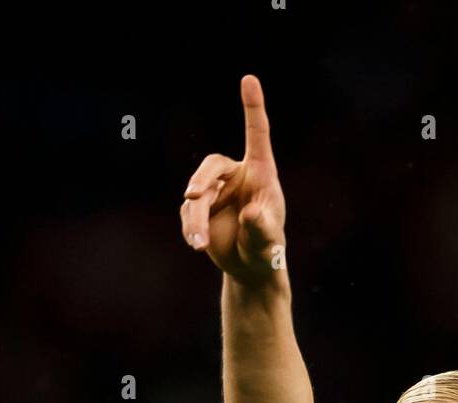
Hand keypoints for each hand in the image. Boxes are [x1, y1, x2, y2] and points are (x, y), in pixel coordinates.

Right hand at [179, 74, 286, 285]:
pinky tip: (197, 245)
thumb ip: (261, 228)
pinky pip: (189, 213)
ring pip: (196, 195)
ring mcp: (216, 191)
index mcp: (260, 173)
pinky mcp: (200, 208)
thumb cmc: (267, 249)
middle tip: (192, 196)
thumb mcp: (268, 243)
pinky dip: (191, 229)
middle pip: (212, 165)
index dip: (252, 107)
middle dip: (201, 180)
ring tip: (200, 245)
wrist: (250, 267)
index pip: (256, 135)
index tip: (249, 79)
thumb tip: (251, 214)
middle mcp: (236, 176)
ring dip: (196, 219)